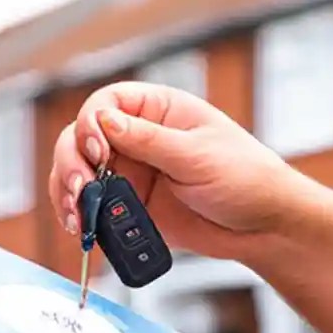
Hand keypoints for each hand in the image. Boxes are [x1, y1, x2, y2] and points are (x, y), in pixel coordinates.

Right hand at [48, 81, 301, 259]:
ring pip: (78, 173)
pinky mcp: (130, 206)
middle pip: (81, 138)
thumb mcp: (198, 156)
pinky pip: (93, 207)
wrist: (264, 227)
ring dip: (68, 193)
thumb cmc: (246, 179)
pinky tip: (83, 229)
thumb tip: (104, 120)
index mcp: (158, 110)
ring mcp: (131, 172)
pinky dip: (81, 216)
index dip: (92, 124)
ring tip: (78, 217)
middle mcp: (138, 137)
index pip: (106, 103)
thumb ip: (148, 140)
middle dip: (73, 164)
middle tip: (82, 192)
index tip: (98, 152)